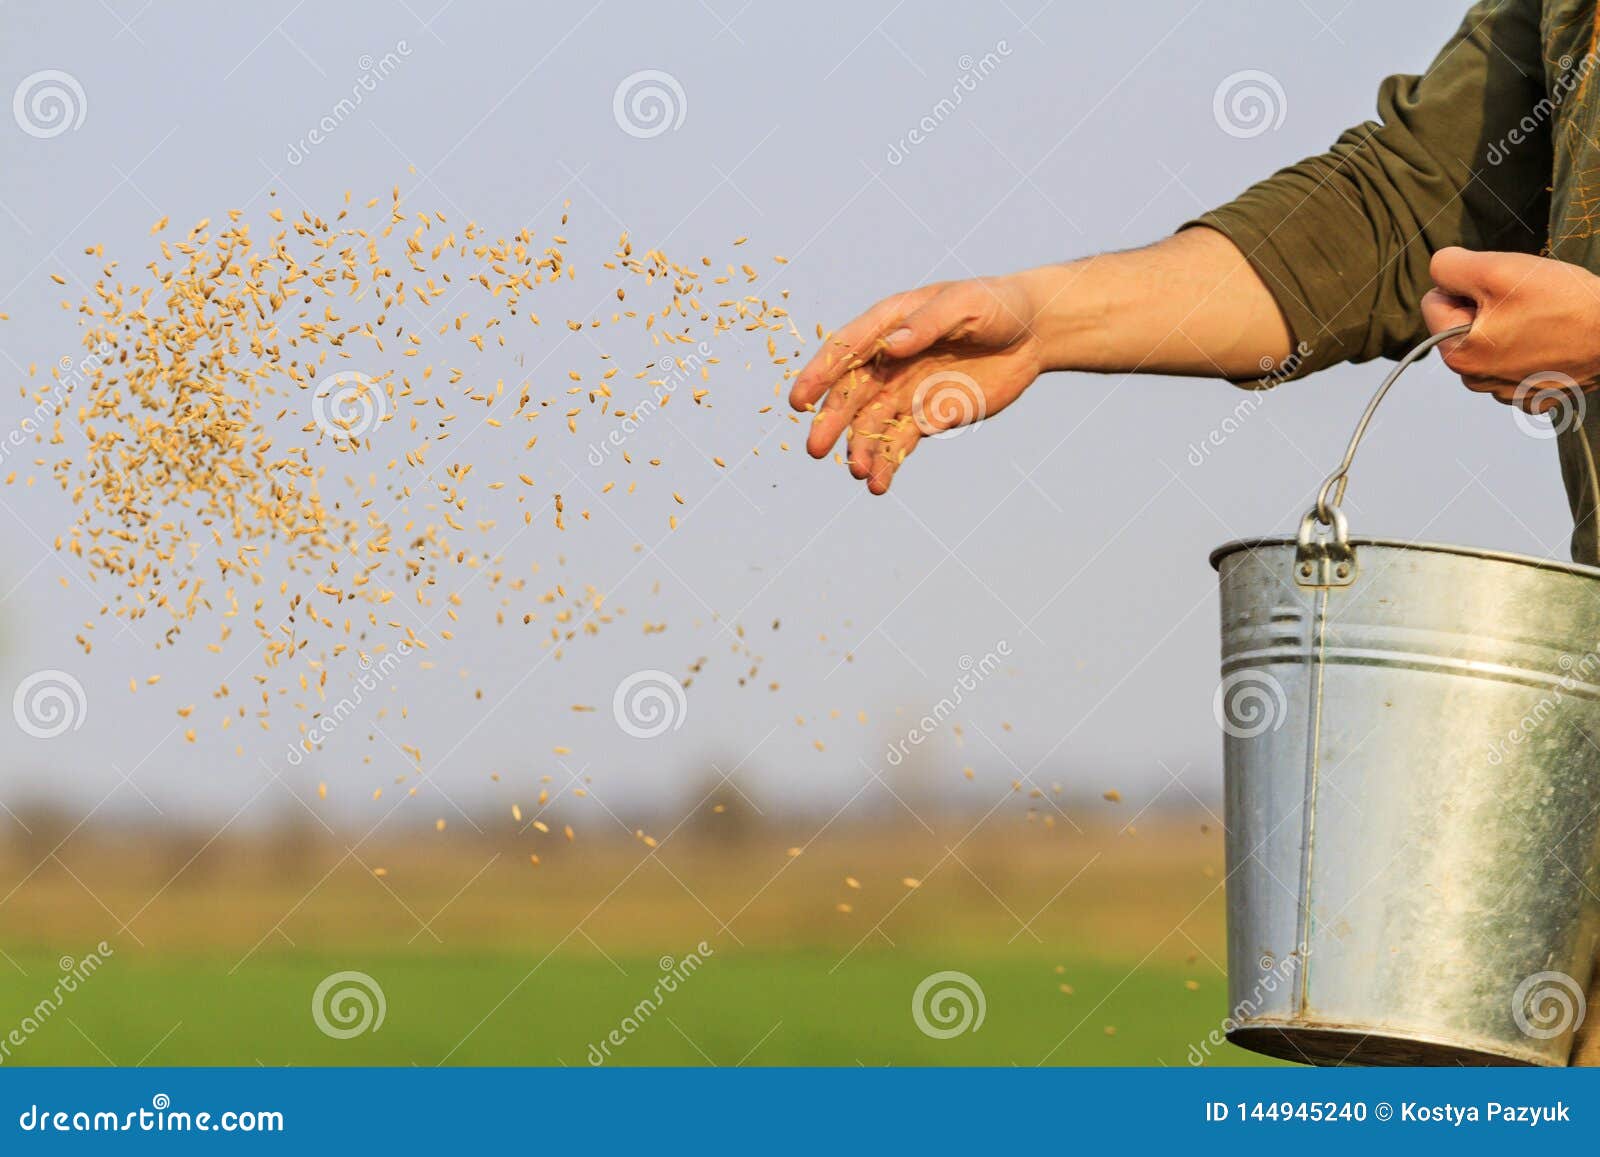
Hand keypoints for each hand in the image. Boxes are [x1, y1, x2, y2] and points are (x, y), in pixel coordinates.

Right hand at [788, 275, 1047, 493]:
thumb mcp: (966, 304)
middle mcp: (888, 360)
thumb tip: (891, 347)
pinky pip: (897, 443)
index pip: (845, 350)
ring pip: (871, 425)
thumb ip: (926, 324)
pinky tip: (878, 483)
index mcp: (889, 324)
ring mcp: (904, 390)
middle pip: (850, 394)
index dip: (819, 374)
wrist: (1033, 333)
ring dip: (860, 449)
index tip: (799, 401)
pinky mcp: (924, 417)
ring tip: (859, 472)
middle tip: (814, 449)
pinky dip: (886, 463)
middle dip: (831, 422)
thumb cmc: (997, 305)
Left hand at [1422, 247, 1599, 411]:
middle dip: (1484, 306)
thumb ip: (1450, 266)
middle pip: (1460, 325)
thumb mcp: (1497, 269)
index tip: (1498, 285)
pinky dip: (1531, 346)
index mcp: (1458, 357)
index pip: (1433, 302)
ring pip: (1490, 342)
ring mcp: (1508, 392)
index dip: (1463, 283)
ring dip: (1508, 325)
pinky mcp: (1537, 394)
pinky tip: (1555, 339)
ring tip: (1543, 317)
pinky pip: (1519, 361)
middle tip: (1523, 299)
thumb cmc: (1563, 301)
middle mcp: (1477, 382)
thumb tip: (1438, 271)